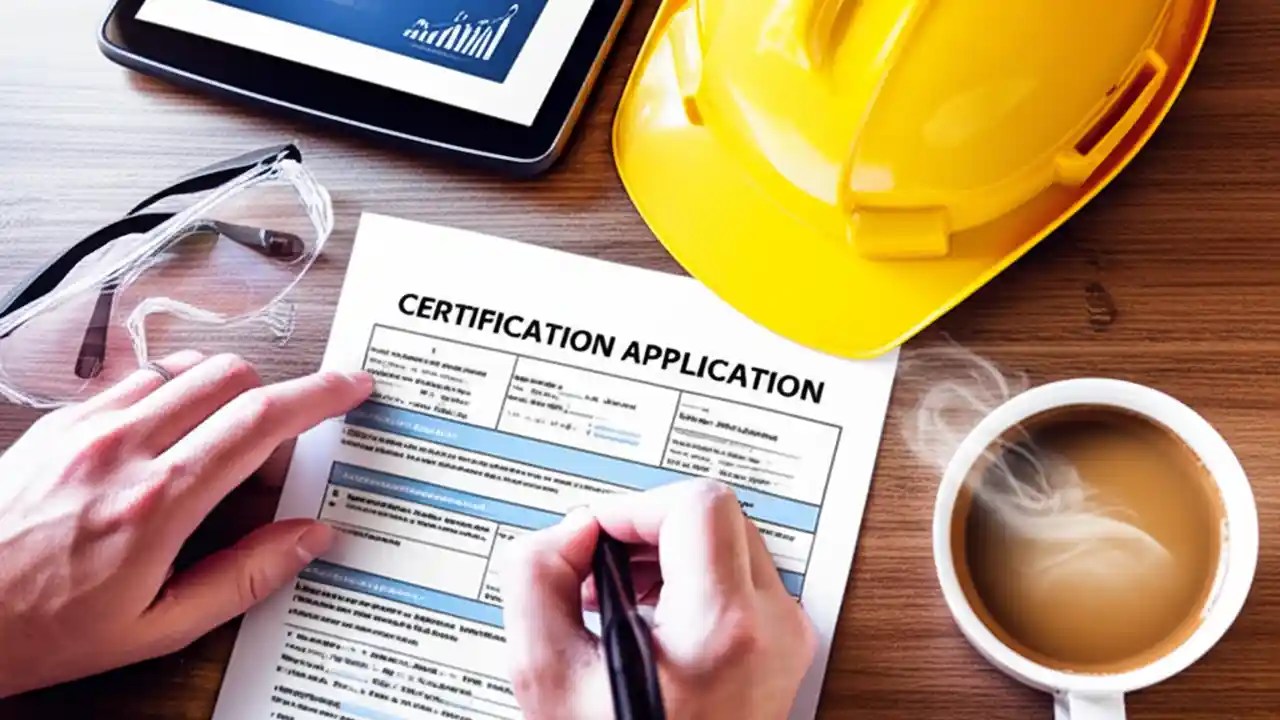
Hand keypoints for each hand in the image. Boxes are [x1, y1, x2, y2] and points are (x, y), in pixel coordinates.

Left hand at [0, 352, 371, 696]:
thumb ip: (244, 578)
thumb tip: (309, 539)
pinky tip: (162, 441)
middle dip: (271, 397)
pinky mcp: (56, 422)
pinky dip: (168, 396)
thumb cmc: (42, 630)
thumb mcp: (156, 628)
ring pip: (184, 369)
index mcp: (160, 502)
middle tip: (272, 448)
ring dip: (219, 394)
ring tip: (215, 445)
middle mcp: (123, 448)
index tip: (351, 387)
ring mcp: (84, 427)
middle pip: (230, 375)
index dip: (320, 394)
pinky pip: (133, 380)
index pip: (262, 419)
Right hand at [503, 479, 816, 719]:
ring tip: (615, 595)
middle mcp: (770, 628)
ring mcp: (783, 640)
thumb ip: (537, 578)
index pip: (696, 504)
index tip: (595, 533)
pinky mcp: (781, 650)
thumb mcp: (546, 676)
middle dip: (646, 528)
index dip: (632, 506)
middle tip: (598, 564)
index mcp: (722, 628)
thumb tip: (571, 532)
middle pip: (715, 514)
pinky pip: (739, 579)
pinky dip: (689, 580)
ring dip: (667, 552)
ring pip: (729, 540)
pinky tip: (646, 616)